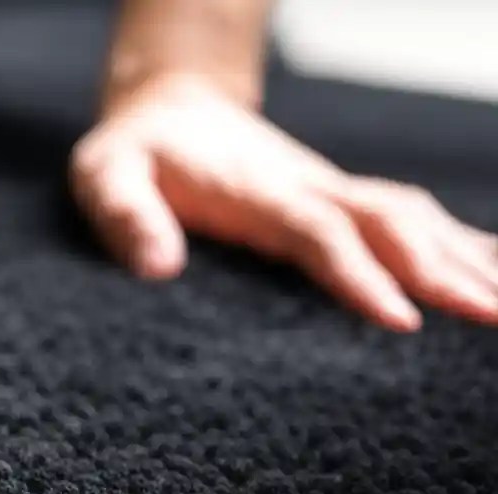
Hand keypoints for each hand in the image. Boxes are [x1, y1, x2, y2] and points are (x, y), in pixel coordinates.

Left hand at [70, 74, 497, 330]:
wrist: (168, 105)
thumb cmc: (135, 152)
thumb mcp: (105, 176)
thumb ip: (125, 216)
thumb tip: (157, 268)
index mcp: (255, 190)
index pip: (317, 231)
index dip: (359, 272)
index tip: (402, 317)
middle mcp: (305, 188)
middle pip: (385, 223)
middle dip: (441, 268)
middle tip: (491, 315)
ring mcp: (327, 191)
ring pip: (409, 217)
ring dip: (462, 257)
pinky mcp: (335, 199)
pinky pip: (406, 218)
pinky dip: (455, 243)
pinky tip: (492, 274)